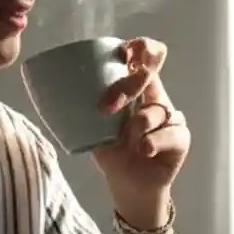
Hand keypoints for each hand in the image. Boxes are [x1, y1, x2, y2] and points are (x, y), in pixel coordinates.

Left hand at [91, 38, 188, 221]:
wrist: (129, 186)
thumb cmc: (112, 151)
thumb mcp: (93, 127)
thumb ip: (84, 107)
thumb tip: (52, 90)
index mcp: (135, 87)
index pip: (144, 55)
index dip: (141, 47)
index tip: (126, 52)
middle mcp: (154, 96)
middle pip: (151, 74)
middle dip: (129, 85)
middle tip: (108, 105)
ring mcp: (169, 116)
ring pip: (155, 109)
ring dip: (138, 126)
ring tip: (130, 143)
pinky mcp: (181, 137)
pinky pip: (171, 133)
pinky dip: (154, 142)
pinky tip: (145, 150)